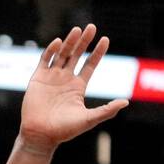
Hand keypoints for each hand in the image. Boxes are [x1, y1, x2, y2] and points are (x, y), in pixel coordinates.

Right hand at [19, 24, 127, 153]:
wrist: (40, 135)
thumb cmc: (64, 130)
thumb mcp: (89, 119)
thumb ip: (107, 110)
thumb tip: (125, 102)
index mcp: (77, 86)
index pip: (90, 64)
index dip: (97, 52)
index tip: (105, 40)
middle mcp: (65, 79)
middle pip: (76, 55)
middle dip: (84, 41)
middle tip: (92, 27)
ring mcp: (51, 78)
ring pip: (62, 54)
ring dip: (69, 42)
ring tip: (77, 30)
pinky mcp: (37, 79)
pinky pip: (45, 60)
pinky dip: (51, 50)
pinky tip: (58, 42)